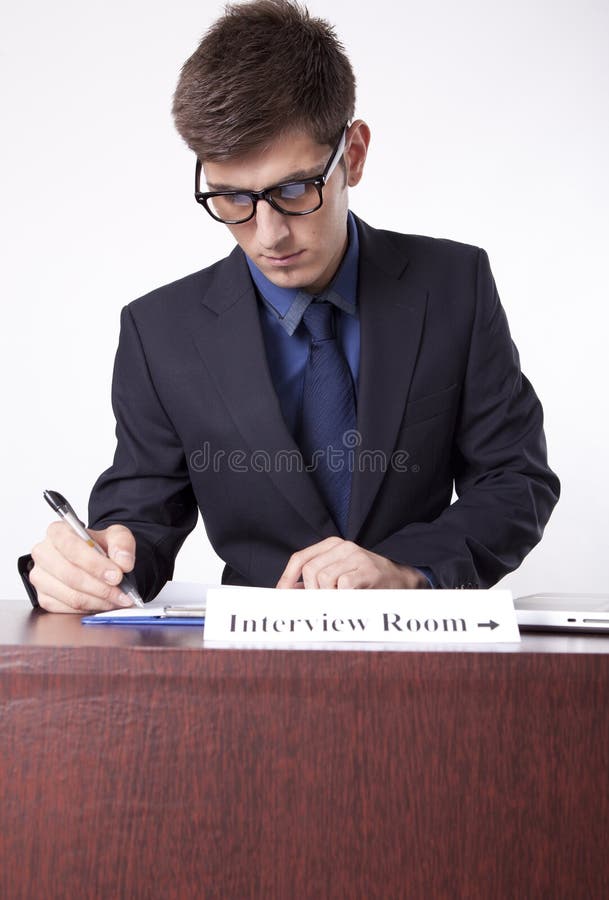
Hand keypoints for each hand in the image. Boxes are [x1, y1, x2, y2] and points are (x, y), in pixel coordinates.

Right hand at [30, 522, 137, 612]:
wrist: (94, 559)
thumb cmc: (99, 545)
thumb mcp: (116, 535)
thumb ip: (122, 543)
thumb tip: (123, 562)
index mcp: (57, 532)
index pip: (71, 547)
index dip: (95, 564)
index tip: (116, 575)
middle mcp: (44, 553)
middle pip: (71, 575)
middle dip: (101, 587)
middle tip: (122, 592)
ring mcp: (40, 577)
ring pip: (71, 596)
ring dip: (99, 601)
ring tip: (117, 599)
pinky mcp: (44, 598)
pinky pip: (68, 609)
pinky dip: (90, 608)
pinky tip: (104, 603)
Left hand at [276, 537, 429, 589]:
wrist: (401, 581)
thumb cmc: (366, 581)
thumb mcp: (339, 572)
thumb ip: (315, 579)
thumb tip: (289, 592)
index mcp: (332, 545)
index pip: (300, 558)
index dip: (287, 577)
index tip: (281, 594)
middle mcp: (343, 546)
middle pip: (310, 570)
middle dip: (310, 592)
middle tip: (320, 604)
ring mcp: (356, 556)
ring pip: (324, 579)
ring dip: (327, 596)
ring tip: (339, 601)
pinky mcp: (368, 570)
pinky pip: (342, 586)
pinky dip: (342, 598)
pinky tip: (351, 600)